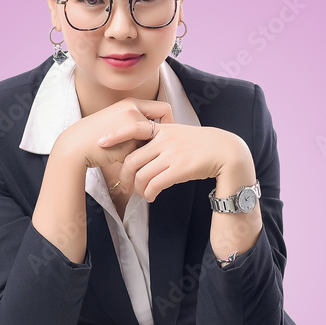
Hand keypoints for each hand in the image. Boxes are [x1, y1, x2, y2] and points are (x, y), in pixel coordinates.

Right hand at [55, 98, 173, 170]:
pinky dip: (139, 161)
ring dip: (152, 151)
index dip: (169, 122)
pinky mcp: (127, 142)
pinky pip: (142, 154)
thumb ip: (135, 126)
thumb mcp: (116, 125)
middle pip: (164, 125)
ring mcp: (130, 125)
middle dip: (168, 138)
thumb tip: (156, 138)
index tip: (168, 135)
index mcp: (130, 103)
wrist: (75, 147)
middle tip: (167, 151)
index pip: (163, 109)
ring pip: (153, 140)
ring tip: (150, 163)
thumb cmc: (94, 138)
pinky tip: (132, 167)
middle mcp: (132, 109)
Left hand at [98, 123, 255, 201]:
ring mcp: (172, 154)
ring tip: (141, 194)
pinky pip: (156, 184)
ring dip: (138, 189)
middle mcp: (165, 140)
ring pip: (142, 174)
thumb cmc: (199, 145)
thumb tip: (141, 150)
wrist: (225, 151)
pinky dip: (149, 193)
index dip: (115, 134)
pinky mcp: (179, 169)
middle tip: (124, 186)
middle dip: (124, 175)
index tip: (101, 142)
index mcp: (162, 130)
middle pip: (132, 159)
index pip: (133, 127)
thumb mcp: (179, 134)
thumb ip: (160, 138)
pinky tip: (151, 197)